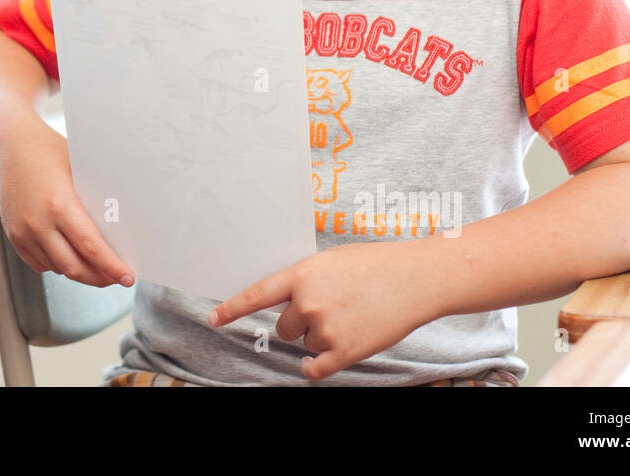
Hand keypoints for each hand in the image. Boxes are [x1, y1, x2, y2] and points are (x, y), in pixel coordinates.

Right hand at [0, 123, 133, 288]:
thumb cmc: (49, 151)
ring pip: (57, 268)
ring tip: (97, 269)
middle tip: (115, 279)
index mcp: (59, 204)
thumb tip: (123, 224)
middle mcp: (38, 223)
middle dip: (99, 278)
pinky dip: (57, 265)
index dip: (112, 267)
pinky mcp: (13, 235)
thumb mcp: (81, 169)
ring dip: (79, 273)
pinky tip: (71, 258)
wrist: (12, 145)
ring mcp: (23, 232)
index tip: (127, 277)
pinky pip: (39, 263)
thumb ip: (97, 198)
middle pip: (74, 267)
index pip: (91, 248)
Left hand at [208, 240, 437, 380]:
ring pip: (305, 344)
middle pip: (283, 328)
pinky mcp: (345, 352)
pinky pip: (315, 368)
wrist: (414, 279)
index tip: (214, 319)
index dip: (233, 309)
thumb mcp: (331, 261)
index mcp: (302, 275)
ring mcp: (326, 328)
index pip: (257, 295)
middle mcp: (308, 302)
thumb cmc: (375, 265)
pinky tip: (320, 359)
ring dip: (321, 337)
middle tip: (330, 309)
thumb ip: (305, 279)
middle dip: (300, 323)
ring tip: (349, 317)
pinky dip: (316, 365)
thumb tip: (289, 299)